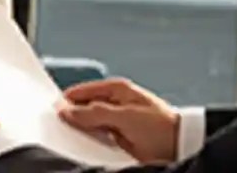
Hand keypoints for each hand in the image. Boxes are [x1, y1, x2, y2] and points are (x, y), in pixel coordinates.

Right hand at [58, 78, 180, 163]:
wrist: (182, 147)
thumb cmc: (162, 127)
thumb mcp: (125, 117)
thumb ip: (95, 113)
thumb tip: (69, 110)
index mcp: (117, 89)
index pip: (82, 92)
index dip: (67, 101)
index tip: (54, 113)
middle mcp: (116, 102)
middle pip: (85, 108)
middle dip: (75, 117)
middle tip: (64, 128)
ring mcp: (118, 120)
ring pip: (91, 124)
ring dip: (85, 131)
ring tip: (78, 139)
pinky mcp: (121, 137)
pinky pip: (100, 137)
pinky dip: (94, 141)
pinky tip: (91, 146)